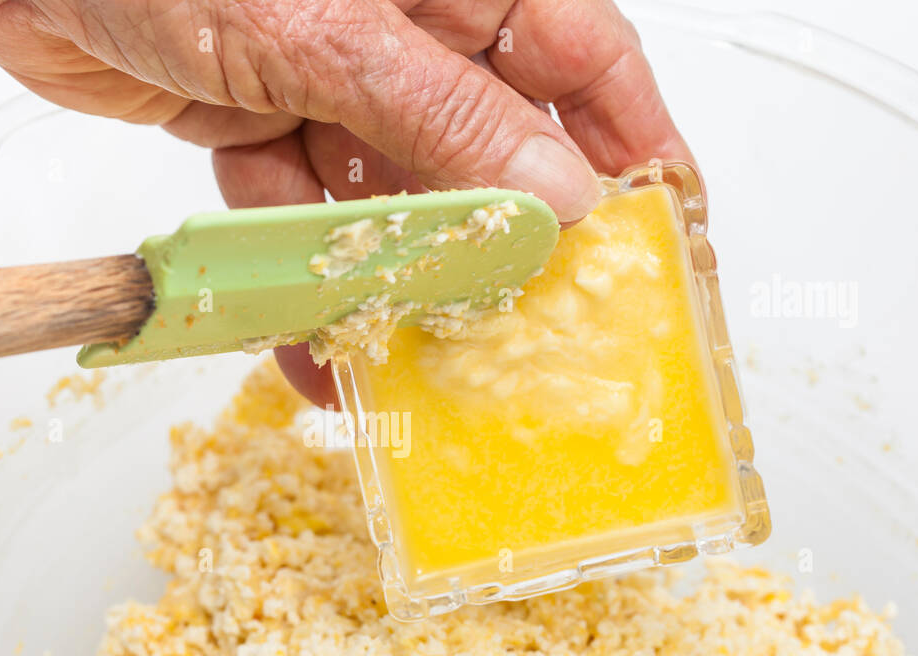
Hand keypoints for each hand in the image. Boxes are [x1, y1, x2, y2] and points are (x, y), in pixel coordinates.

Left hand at [0, 0, 692, 402]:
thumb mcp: (330, 26)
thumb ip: (444, 113)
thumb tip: (558, 197)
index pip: (586, 63)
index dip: (634, 151)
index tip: (663, 238)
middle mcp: (402, 24)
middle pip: (491, 146)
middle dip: (505, 242)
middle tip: (532, 330)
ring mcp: (327, 73)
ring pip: (392, 196)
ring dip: (394, 279)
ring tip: (413, 360)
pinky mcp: (254, 115)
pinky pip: (297, 211)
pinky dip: (298, 276)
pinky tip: (313, 343)